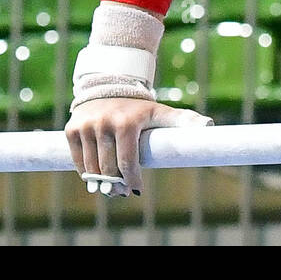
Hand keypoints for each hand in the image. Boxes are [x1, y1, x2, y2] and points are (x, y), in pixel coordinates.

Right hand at [64, 98, 212, 196]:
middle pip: (108, 168)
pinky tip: (93, 178)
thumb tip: (208, 126)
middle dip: (115, 185)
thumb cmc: (139, 106)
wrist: (110, 86)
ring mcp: (86, 127)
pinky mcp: (71, 129)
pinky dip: (85, 172)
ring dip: (99, 183)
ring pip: (91, 167)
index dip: (131, 180)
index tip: (135, 191)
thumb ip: (182, 120)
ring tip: (108, 189)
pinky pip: (77, 160)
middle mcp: (104, 124)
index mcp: (127, 123)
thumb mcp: (160, 112)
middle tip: (121, 193)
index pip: (127, 162)